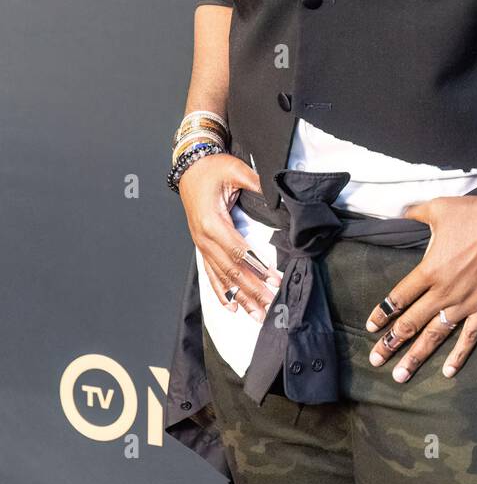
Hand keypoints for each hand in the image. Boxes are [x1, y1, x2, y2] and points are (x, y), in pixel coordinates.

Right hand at [178, 154, 282, 321]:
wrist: (189, 168)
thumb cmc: (211, 169)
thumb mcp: (235, 169)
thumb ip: (257, 182)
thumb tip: (278, 194)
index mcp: (212, 223)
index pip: (239, 252)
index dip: (257, 269)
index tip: (275, 281)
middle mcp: (204, 239)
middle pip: (231, 271)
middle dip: (253, 291)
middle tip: (271, 307)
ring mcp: (201, 245)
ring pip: (222, 277)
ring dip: (241, 297)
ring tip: (257, 315)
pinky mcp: (202, 247)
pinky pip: (211, 274)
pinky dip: (221, 292)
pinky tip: (232, 306)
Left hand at [364, 186, 476, 381]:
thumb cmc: (473, 212)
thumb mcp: (437, 207)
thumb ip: (412, 213)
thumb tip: (396, 210)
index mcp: (429, 269)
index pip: (399, 297)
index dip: (383, 313)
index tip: (371, 327)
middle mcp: (444, 291)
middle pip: (411, 322)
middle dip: (391, 343)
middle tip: (376, 361)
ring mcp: (465, 302)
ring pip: (436, 335)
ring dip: (416, 356)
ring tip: (401, 375)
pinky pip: (470, 336)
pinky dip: (459, 355)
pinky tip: (448, 372)